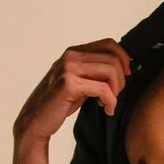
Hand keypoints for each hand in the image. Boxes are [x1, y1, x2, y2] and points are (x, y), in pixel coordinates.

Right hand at [13, 37, 131, 142]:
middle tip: (115, 96)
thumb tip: (124, 67)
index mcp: (74, 52)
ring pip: (111, 71)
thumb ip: (95, 71)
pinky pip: (103, 89)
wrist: (36, 120)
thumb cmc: (60, 103)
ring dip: (116, 91)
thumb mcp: (81, 82)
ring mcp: (69, 68)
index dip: (124, 58)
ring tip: (109, 104)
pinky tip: (106, 110)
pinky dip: (110, 101)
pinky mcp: (69, 84)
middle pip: (113, 58)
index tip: (127, 75)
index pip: (109, 44)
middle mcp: (71, 56)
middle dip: (121, 80)